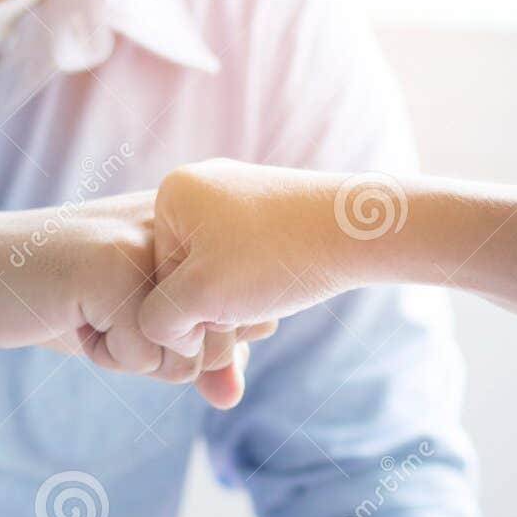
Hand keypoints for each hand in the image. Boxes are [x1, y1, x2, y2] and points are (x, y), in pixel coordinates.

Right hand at [0, 191, 268, 408]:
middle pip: (215, 345)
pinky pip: (141, 354)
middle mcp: (181, 226)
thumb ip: (197, 349)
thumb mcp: (140, 326)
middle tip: (106, 314)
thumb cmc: (64, 301)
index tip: (129, 309)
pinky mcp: (115, 267)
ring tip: (89, 310)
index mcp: (194, 230)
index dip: (179, 346)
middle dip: (157, 356)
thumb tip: (240, 382)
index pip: (238, 324)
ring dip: (129, 355)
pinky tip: (70, 313)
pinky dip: (103, 353)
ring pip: (181, 354)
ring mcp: (149, 243)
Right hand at [140, 159, 396, 354]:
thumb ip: (160, 319)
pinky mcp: (271, 211)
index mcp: (173, 192)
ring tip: (271, 298)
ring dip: (237, 305)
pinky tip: (284, 288)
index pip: (157, 279)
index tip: (223, 316)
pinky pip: (247, 261)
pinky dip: (260, 287)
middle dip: (213, 310)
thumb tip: (158, 331)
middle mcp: (203, 185)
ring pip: (220, 274)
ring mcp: (239, 195)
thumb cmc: (276, 258)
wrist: (360, 231)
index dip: (187, 314)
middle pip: (188, 275)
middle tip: (249, 316)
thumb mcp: (202, 297)